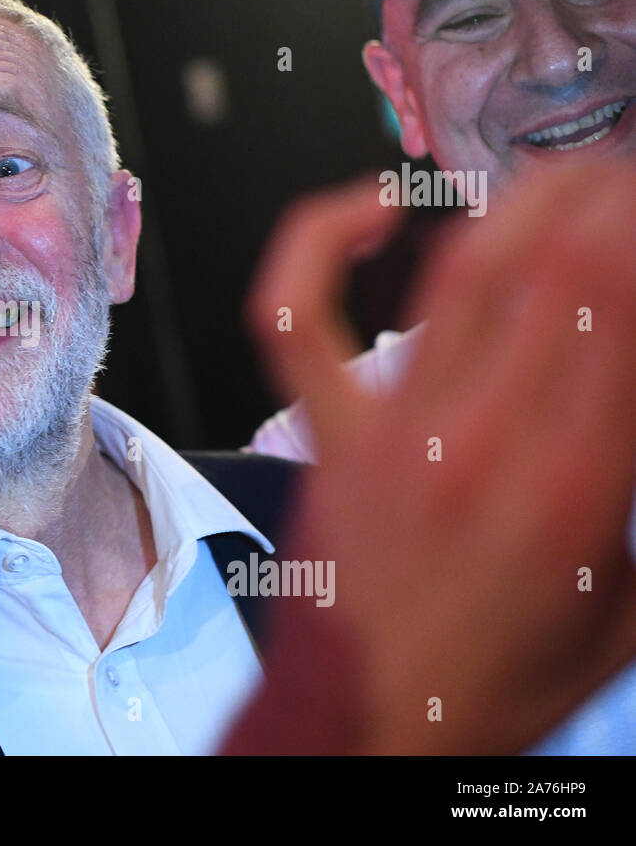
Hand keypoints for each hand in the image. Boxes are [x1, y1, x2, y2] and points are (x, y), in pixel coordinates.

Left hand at [230, 163, 635, 753]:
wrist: (371, 722)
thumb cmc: (496, 679)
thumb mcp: (629, 610)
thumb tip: (633, 389)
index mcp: (570, 487)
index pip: (622, 298)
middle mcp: (477, 441)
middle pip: (550, 260)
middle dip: (604, 191)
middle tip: (628, 175)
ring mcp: (386, 430)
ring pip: (453, 266)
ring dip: (515, 197)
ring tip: (561, 175)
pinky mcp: (323, 434)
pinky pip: (295, 316)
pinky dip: (320, 243)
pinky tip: (371, 204)